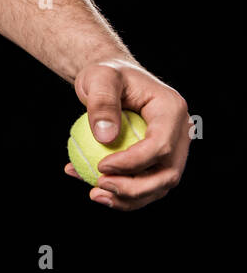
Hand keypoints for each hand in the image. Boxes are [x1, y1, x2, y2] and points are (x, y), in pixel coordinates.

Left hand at [65, 59, 191, 209]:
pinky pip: (145, 182)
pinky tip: (91, 187)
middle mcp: (181, 132)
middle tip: (98, 188)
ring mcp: (174, 148)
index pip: (160, 146)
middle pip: (167, 173)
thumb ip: (101, 103)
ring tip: (95, 195)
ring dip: (129, 198)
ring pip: (159, 185)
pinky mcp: (161, 160)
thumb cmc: (105, 74)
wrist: (111, 79)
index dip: (132, 163)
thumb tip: (106, 138)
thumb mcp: (98, 78)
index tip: (100, 167)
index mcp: (172, 110)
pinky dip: (122, 191)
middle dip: (135, 189)